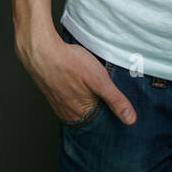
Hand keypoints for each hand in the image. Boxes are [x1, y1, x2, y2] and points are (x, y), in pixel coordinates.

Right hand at [17, 29, 135, 125]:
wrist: (40, 49)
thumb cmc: (69, 63)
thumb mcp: (99, 80)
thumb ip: (115, 100)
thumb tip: (131, 120)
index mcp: (80, 114)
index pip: (101, 121)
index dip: (110, 112)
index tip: (117, 103)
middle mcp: (67, 112)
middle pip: (89, 113)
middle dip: (98, 105)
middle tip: (104, 91)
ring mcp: (57, 102)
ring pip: (77, 104)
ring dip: (85, 97)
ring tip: (91, 85)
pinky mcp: (50, 91)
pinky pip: (67, 96)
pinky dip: (74, 91)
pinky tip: (76, 80)